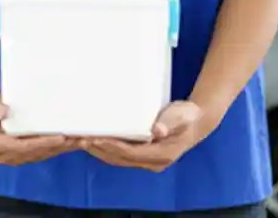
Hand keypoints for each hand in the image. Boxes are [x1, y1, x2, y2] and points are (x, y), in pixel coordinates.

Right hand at [0, 85, 78, 165]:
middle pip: (34, 153)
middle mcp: (3, 154)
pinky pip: (39, 152)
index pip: (21, 147)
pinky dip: (54, 148)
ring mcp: (11, 155)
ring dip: (59, 149)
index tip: (59, 138)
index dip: (41, 143)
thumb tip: (3, 112)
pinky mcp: (19, 152)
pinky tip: (69, 142)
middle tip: (77, 139)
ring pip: (39, 155)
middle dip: (57, 147)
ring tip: (79, 141)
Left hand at [81, 101, 214, 172]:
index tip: (96, 138)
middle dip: (100, 150)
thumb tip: (157, 131)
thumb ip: (169, 122)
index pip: (131, 153)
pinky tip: (95, 142)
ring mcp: (148, 161)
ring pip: (119, 160)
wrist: (196, 121)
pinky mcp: (144, 156)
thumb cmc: (186, 116)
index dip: (113, 147)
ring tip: (82, 140)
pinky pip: (122, 156)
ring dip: (100, 151)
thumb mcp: (180, 116)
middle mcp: (154, 162)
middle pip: (121, 159)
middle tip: (81, 139)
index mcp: (162, 155)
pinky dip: (107, 150)